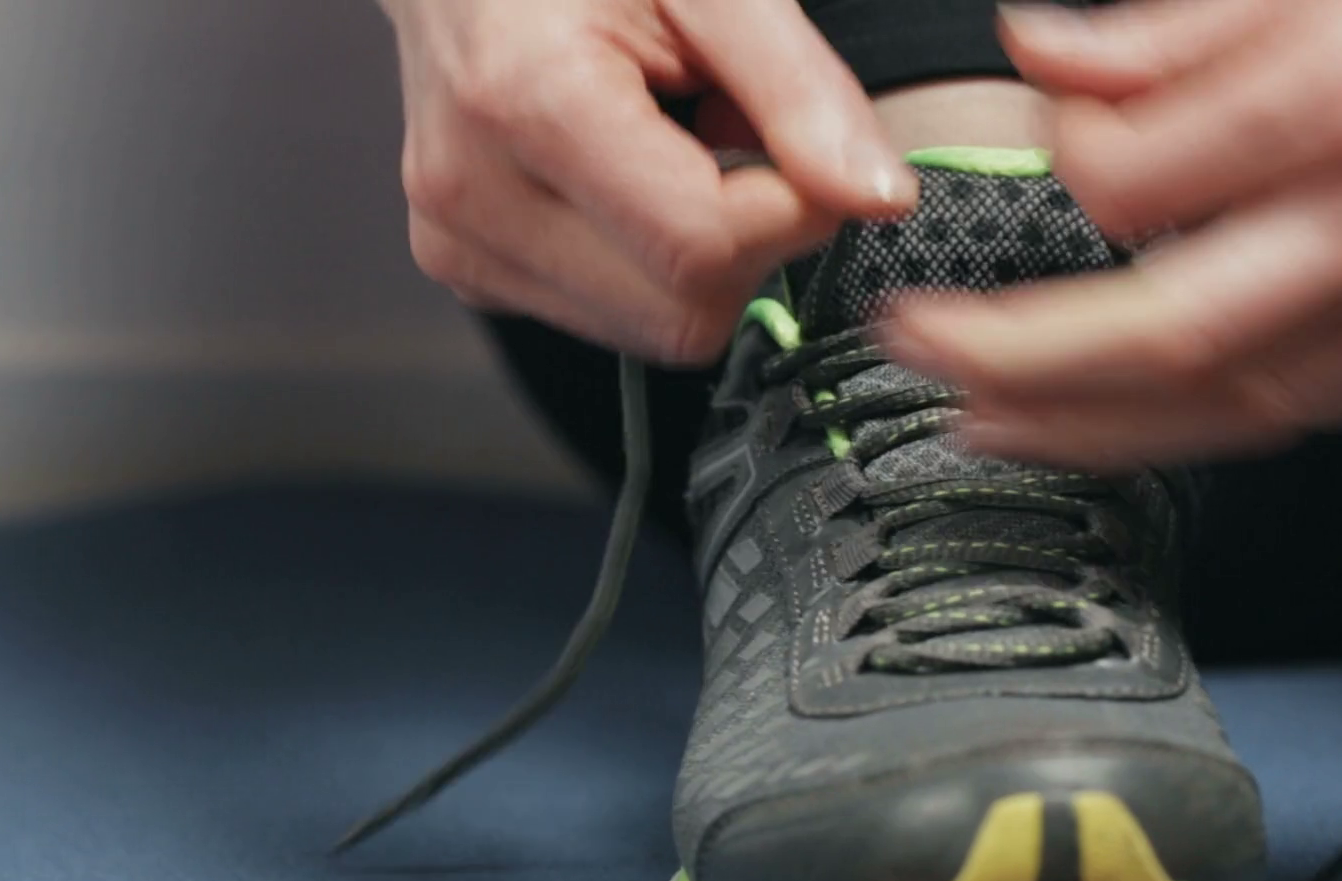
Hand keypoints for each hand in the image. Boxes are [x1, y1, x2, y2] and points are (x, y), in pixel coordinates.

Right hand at [386, 0, 914, 363]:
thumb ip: (799, 88)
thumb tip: (882, 201)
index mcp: (523, 98)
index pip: (701, 246)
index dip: (792, 210)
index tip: (811, 147)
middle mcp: (472, 191)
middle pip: (681, 312)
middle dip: (751, 243)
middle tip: (744, 138)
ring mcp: (460, 242)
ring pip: (654, 330)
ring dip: (704, 254)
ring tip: (680, 142)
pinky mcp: (466, 269)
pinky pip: (612, 316)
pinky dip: (652, 261)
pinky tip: (634, 174)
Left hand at [887, 0, 1341, 468]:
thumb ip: (1181, 18)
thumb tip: (1045, 49)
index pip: (1132, 179)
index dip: (1055, 162)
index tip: (1040, 127)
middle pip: (1164, 334)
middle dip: (1014, 360)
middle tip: (914, 350)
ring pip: (1228, 405)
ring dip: (1086, 432)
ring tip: (983, 425)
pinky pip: (1302, 407)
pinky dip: (1193, 434)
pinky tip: (1122, 432)